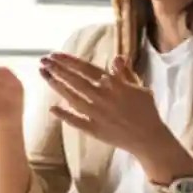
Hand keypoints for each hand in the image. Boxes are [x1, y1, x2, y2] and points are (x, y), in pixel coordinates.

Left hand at [38, 53, 178, 160]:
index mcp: (114, 85)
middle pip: (75, 81)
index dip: (69, 61)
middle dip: (57, 69)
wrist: (150, 138)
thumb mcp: (139, 88)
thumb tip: (116, 58)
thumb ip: (125, 73)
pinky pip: (76, 121)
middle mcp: (103, 98)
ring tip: (44, 75)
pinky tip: (52, 108)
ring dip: (56, 86)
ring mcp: (97, 114)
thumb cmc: (146, 111)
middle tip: (42, 61)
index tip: (54, 54)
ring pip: (72, 97)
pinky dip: (64, 115)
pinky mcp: (94, 130)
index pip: (87, 69)